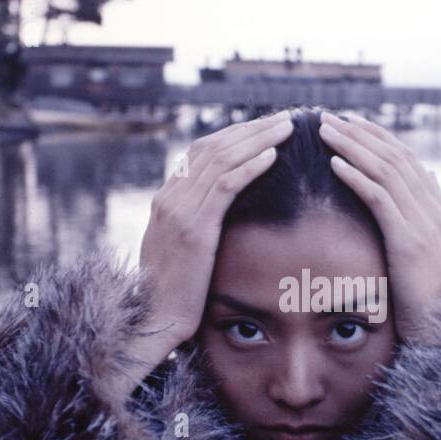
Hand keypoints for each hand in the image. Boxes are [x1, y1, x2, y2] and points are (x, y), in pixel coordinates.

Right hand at [125, 112, 293, 386]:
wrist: (154, 321)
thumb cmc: (174, 295)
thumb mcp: (183, 253)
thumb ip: (196, 227)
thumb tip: (222, 218)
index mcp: (167, 200)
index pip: (202, 153)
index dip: (235, 136)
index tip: (265, 128)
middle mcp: (170, 198)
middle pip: (213, 148)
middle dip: (251, 130)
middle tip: (284, 118)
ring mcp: (178, 211)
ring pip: (222, 160)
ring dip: (257, 139)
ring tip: (286, 127)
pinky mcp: (194, 229)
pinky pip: (225, 187)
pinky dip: (249, 167)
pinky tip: (272, 156)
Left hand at [318, 111, 440, 343]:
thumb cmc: (427, 298)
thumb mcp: (429, 251)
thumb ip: (424, 216)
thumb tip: (425, 178)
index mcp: (438, 209)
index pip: (406, 159)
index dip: (378, 137)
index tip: (351, 122)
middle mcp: (434, 210)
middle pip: (395, 157)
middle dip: (361, 134)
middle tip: (330, 117)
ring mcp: (424, 224)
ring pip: (386, 171)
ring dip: (353, 147)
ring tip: (326, 131)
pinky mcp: (408, 242)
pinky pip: (380, 199)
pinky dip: (357, 177)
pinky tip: (335, 164)